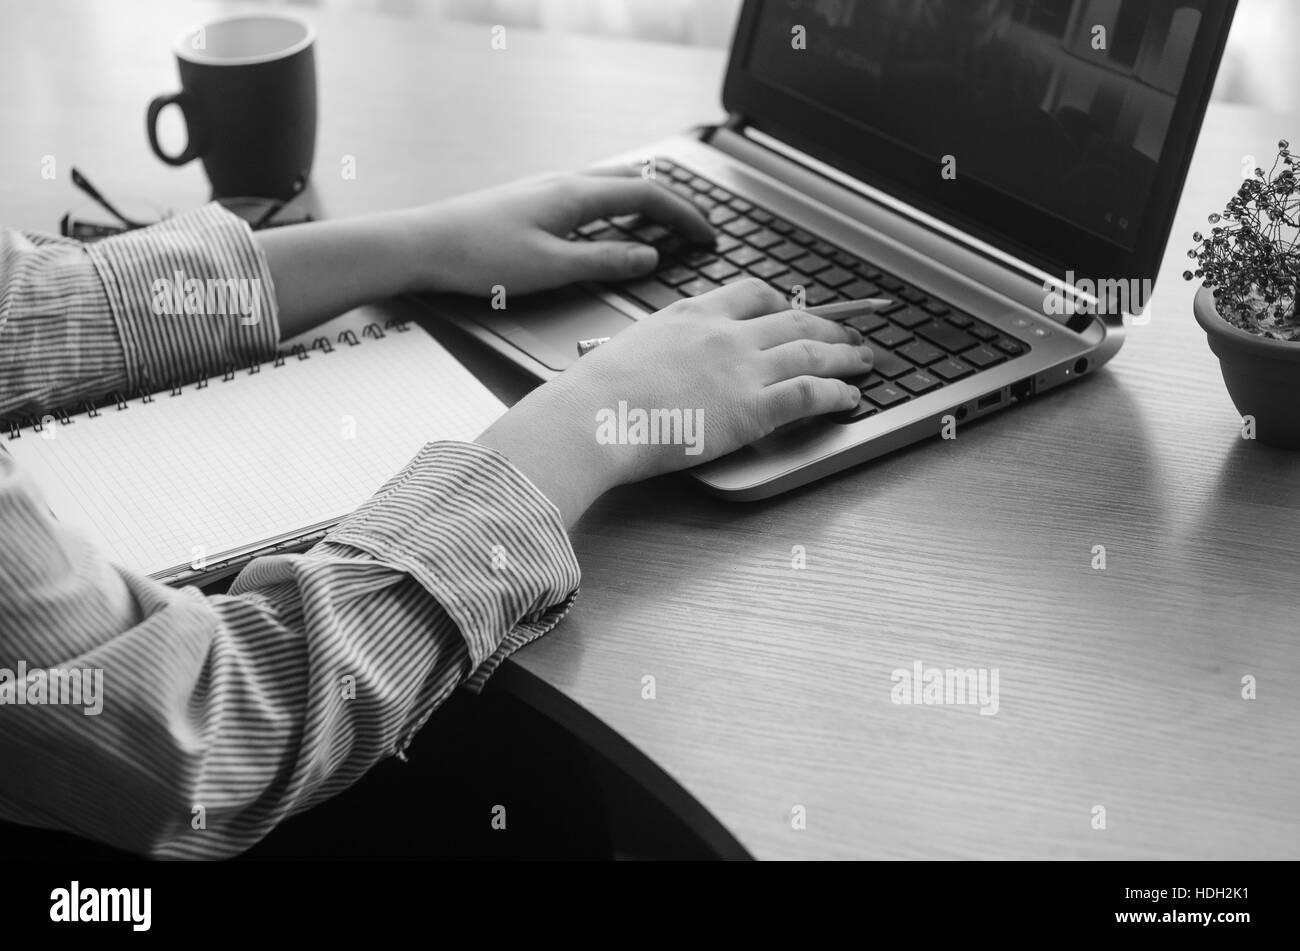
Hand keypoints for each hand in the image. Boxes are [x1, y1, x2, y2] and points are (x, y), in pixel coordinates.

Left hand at [405, 170, 714, 295]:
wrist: (423, 244)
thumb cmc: (479, 257)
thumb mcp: (552, 269)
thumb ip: (604, 262)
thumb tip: (648, 257)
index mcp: (576, 195)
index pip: (649, 196)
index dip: (685, 216)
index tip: (709, 236)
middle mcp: (565, 183)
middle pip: (635, 182)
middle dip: (673, 204)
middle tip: (698, 228)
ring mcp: (547, 189)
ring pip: (612, 184)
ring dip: (647, 201)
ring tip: (668, 223)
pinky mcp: (532, 201)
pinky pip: (590, 194)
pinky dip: (618, 205)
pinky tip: (613, 224)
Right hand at [476, 279, 872, 525]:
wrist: (594, 415)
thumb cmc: (596, 394)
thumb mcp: (628, 349)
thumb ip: (659, 348)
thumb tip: (660, 363)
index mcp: (692, 314)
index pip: (751, 294)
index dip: (782, 302)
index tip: (793, 309)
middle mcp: (725, 333)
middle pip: (793, 318)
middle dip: (829, 325)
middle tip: (848, 333)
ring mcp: (742, 367)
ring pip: (812, 350)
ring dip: (846, 354)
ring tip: (865, 359)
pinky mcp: (753, 407)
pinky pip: (810, 392)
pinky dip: (838, 392)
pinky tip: (850, 396)